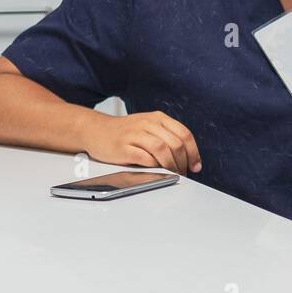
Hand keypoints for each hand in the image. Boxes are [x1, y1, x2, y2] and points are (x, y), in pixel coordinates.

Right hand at [84, 111, 201, 174]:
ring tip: (172, 174)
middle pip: (175, 144)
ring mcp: (135, 134)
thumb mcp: (149, 127)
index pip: (184, 134)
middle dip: (183, 162)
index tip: (195, 166)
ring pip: (162, 149)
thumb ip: (167, 137)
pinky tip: (156, 171)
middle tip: (183, 173)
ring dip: (171, 166)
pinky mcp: (123, 147)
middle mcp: (147, 124)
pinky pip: (145, 158)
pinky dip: (154, 167)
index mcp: (158, 118)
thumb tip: (188, 159)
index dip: (193, 153)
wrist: (96, 130)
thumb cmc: (125, 133)